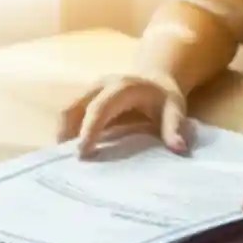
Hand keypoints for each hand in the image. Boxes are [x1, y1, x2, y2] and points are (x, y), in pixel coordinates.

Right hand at [57, 72, 190, 156]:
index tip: (83, 152)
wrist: (156, 80)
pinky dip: (68, 134)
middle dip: (68, 134)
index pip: (100, 108)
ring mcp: (89, 91)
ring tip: (65, 162)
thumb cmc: (164, 97)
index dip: (89, 129)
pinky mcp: (84, 100)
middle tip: (69, 162)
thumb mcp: (175, 108)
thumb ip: (175, 127)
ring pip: (68, 112)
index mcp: (122, 87)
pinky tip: (70, 154)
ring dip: (64, 135)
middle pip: (74, 108)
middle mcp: (100, 86)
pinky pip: (70, 116)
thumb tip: (178, 148)